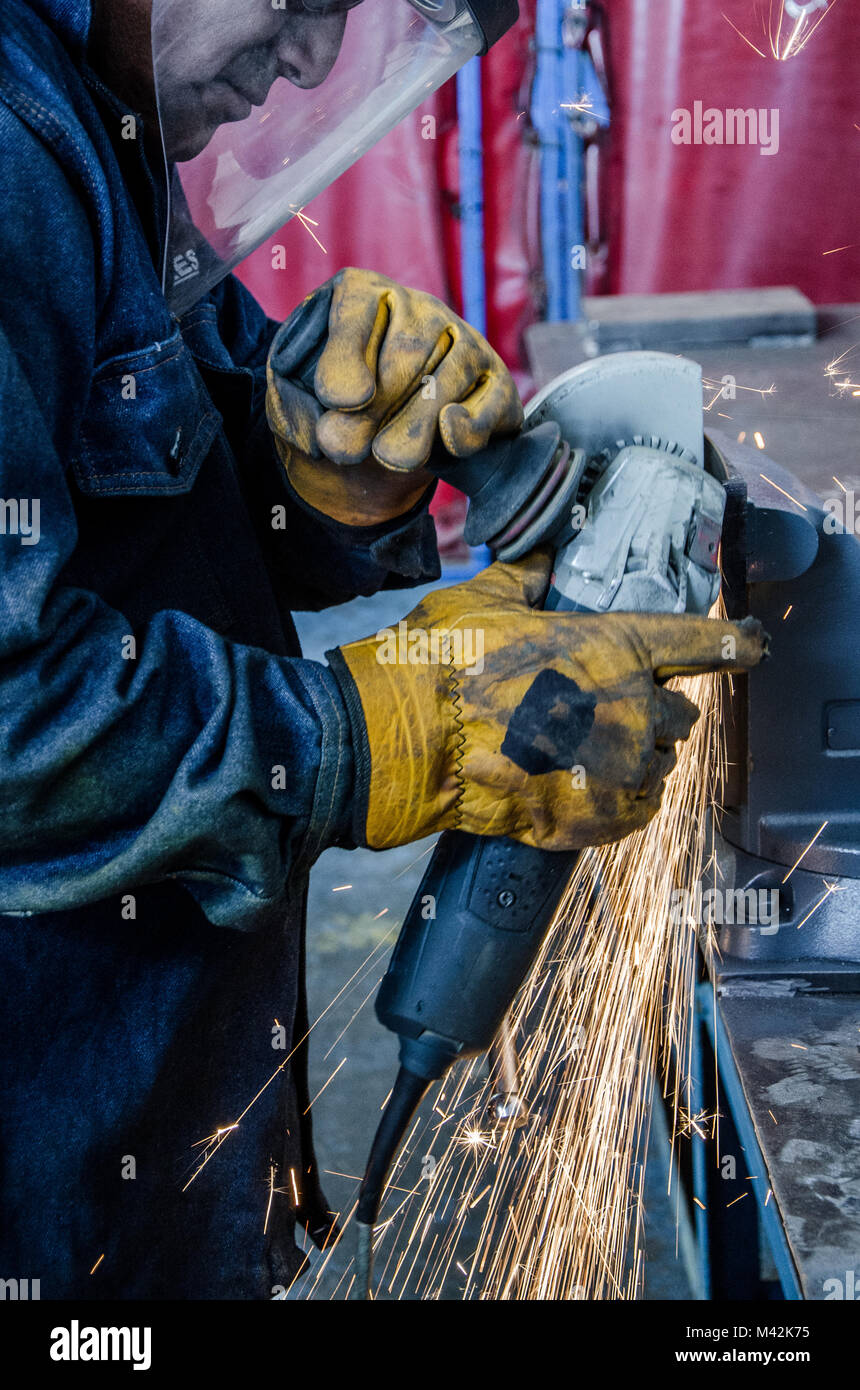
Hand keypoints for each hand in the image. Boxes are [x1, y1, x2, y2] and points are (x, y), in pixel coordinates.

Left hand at [266, 268, 522, 522]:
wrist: (369, 447)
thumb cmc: (326, 412)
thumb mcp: (292, 403)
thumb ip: (297, 404)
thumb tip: (345, 405)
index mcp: (362, 295)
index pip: (357, 311)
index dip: (347, 353)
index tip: (339, 400)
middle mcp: (420, 309)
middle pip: (406, 350)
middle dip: (375, 408)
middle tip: (345, 449)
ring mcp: (465, 343)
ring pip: (449, 376)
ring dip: (416, 424)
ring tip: (387, 457)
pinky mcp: (495, 385)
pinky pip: (491, 402)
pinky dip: (471, 423)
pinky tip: (447, 436)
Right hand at [327, 550, 768, 851]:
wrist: (399, 742)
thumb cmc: (438, 663)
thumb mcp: (481, 600)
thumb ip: (526, 580)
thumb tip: (542, 563)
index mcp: (612, 646)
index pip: (700, 643)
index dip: (733, 644)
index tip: (752, 646)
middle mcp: (628, 707)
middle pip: (679, 715)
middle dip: (652, 712)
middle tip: (603, 713)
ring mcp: (613, 767)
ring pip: (659, 765)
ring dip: (636, 760)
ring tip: (586, 756)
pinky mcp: (591, 817)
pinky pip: (637, 812)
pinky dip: (621, 804)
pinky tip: (587, 792)